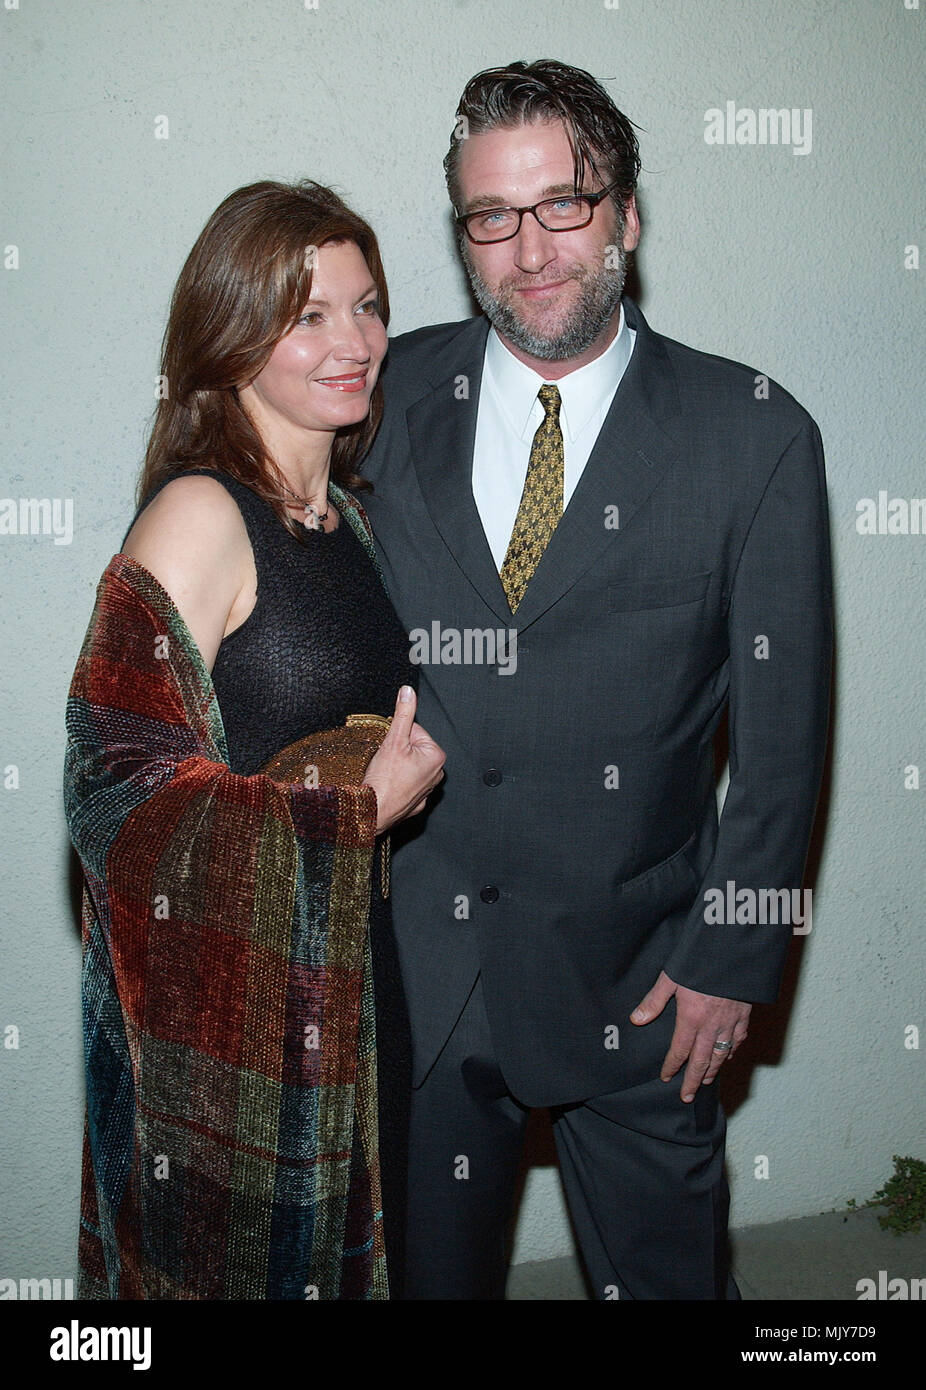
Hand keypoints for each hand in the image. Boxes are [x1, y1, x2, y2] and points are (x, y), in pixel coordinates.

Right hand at [362, 686, 445, 832]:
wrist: (373, 812)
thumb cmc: (385, 780)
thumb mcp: (394, 739)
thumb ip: (403, 713)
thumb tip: (408, 692)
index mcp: (436, 756)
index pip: (414, 731)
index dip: (397, 736)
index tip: (389, 747)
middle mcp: (437, 774)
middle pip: (411, 748)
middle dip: (397, 751)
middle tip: (386, 761)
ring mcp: (427, 790)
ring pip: (407, 766)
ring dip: (395, 766)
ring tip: (385, 774)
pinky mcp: (415, 802)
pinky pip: (404, 784)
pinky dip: (395, 782)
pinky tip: (388, 786)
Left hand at [630, 970, 750, 1101]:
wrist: (731, 951)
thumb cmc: (699, 961)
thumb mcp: (671, 978)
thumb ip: (654, 1000)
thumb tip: (637, 1019)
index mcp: (691, 1017)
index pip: (679, 1050)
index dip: (672, 1066)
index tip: (666, 1077)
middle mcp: (711, 1025)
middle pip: (701, 1061)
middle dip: (693, 1081)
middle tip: (687, 1097)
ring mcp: (730, 1022)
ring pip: (721, 1054)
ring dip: (712, 1070)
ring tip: (705, 1082)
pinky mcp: (744, 1015)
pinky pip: (738, 1039)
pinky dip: (732, 1051)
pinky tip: (729, 1057)